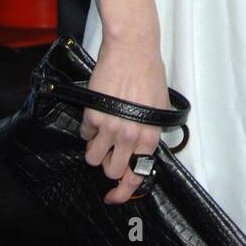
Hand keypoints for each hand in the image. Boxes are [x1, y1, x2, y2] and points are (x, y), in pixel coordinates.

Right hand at [80, 42, 171, 203]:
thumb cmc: (149, 72)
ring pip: (93, 158)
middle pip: (111, 170)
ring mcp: (111, 127)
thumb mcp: (160, 104)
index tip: (114, 196)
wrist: (133, 49)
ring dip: (95, 150)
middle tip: (109, 151)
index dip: (124, 191)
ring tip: (101, 134)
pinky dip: (88, 129)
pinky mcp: (93, 116)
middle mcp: (131, 136)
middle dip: (108, 164)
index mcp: (150, 135)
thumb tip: (142, 146)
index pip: (136, 174)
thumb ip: (151, 128)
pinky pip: (85, 135)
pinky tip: (97, 115)